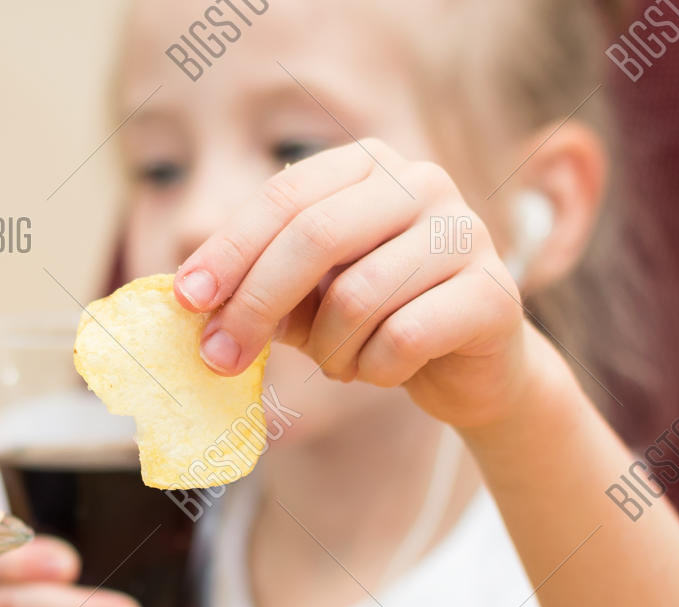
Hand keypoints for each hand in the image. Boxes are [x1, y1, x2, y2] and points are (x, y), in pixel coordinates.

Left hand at [174, 139, 536, 431]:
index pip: (284, 197)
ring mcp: (464, 232)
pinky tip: (383, 370)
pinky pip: (403, 337)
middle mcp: (421, 182)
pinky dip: (374, 370)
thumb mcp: (307, 300)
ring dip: (328, 351)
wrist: (467, 369)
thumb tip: (191, 302)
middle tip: (221, 359)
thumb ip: (258, 289)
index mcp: (368, 165)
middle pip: (315, 237)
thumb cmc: (375, 322)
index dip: (228, 251)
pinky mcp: (493, 292)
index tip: (185, 300)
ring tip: (340, 363)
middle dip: (255, 305)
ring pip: (358, 297)